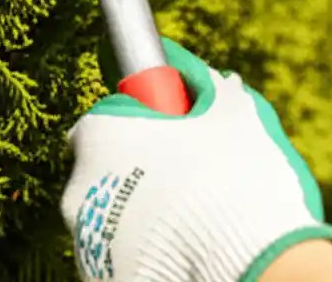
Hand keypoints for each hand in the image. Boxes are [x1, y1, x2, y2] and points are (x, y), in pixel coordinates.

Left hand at [60, 39, 331, 281]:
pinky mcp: (101, 277)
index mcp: (101, 135)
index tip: (173, 131)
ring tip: (192, 217)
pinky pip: (120, 253)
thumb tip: (192, 70)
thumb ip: (202, 83)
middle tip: (187, 175)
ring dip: (140, 210)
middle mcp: (80, 188)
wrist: (251, 263)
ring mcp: (87, 240)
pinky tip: (183, 248)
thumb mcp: (230, 111)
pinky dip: (144, 248)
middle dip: (138, 168)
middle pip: (105, 167)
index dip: (142, 120)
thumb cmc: (238, 178)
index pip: (106, 117)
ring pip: (112, 213)